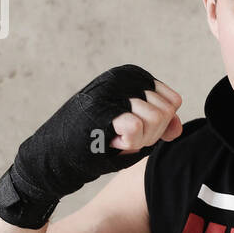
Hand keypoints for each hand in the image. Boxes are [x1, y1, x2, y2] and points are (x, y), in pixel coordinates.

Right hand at [0, 64, 183, 228]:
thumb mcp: (136, 130)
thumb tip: (177, 128)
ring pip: (154, 119)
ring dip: (137, 141)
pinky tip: (109, 141)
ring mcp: (110, 90)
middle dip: (149, 135)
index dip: (158, 125)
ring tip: (113, 138)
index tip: (133, 129)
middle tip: (121, 137)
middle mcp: (122, 76)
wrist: (56, 157)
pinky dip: (127, 143)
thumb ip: (160, 123)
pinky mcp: (99, 108)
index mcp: (131, 75)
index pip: (172, 102)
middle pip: (165, 113)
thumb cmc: (96, 142)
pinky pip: (136, 126)